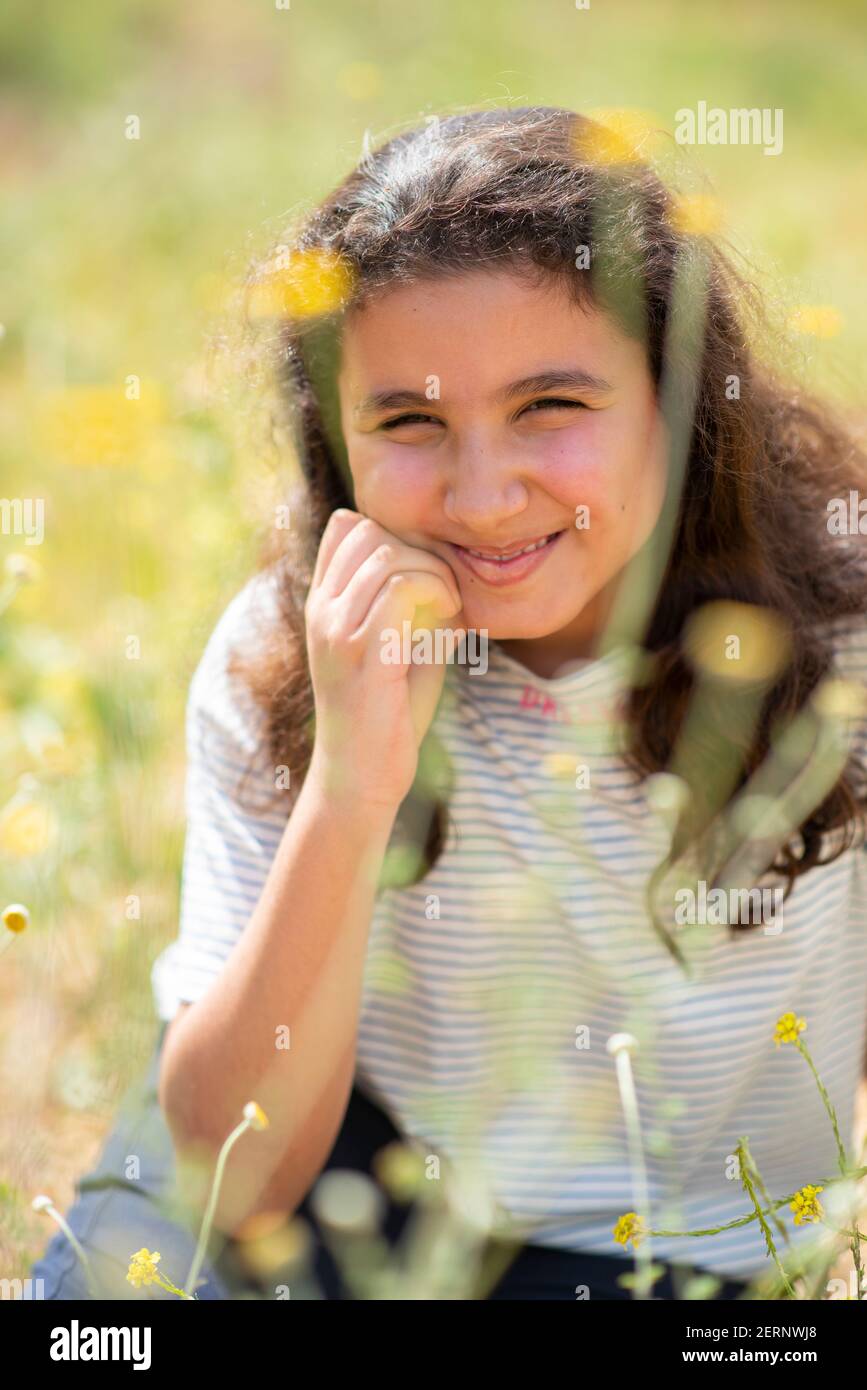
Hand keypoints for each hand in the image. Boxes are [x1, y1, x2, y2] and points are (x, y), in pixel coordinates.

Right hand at [304, 509, 464, 812]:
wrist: (360, 778)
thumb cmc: (388, 716)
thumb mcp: (398, 646)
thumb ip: (410, 604)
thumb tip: (445, 566)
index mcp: (323, 605)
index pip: (347, 527)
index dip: (396, 537)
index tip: (427, 575)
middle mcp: (321, 610)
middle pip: (367, 530)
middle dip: (419, 550)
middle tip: (445, 591)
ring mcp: (336, 629)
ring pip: (388, 554)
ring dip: (433, 572)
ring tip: (449, 606)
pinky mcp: (362, 652)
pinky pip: (402, 587)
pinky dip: (437, 591)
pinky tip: (450, 620)